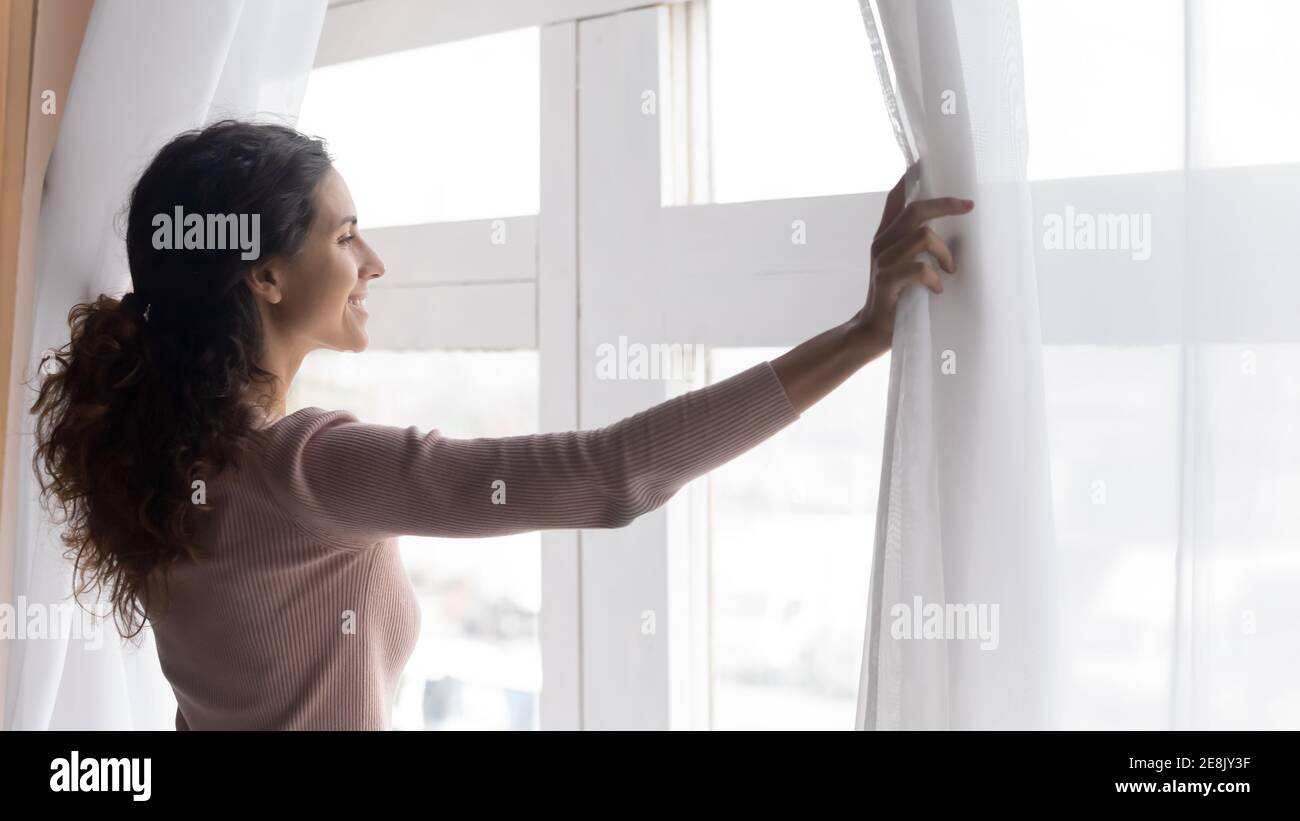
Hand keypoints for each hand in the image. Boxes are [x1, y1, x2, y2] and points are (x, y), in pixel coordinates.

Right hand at [851, 172, 973, 347]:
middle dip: (946, 204)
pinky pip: (919, 268)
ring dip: (945, 252)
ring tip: (950, 269)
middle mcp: (881, 244)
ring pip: (922, 236)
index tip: (930, 163)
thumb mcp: (903, 265)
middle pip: (915, 208)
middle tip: (969, 207)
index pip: (896, 196)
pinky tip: (938, 288)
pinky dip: (934, 277)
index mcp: (885, 236)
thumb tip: (951, 226)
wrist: (871, 331)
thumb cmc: (897, 298)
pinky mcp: (887, 282)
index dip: (911, 176)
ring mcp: (882, 262)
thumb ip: (916, 245)